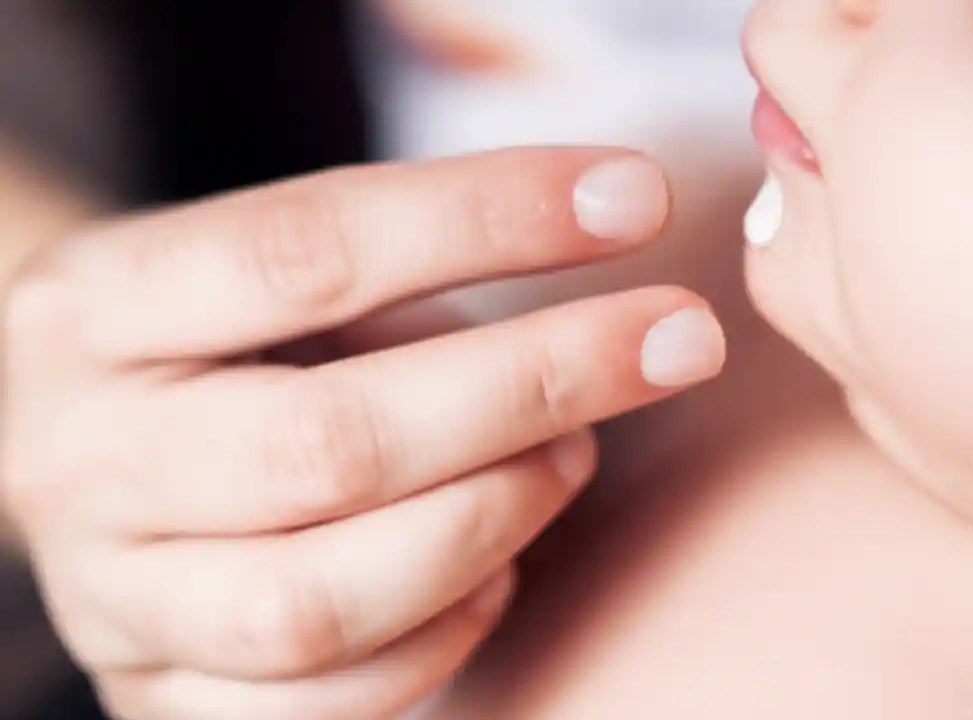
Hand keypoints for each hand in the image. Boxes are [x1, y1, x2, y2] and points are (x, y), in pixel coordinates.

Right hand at [1, 148, 725, 719]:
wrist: (92, 453)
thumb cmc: (227, 341)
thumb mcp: (274, 272)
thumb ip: (404, 276)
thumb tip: (607, 324)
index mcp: (101, 308)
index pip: (307, 251)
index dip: (488, 219)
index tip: (637, 198)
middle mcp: (84, 457)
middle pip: (332, 443)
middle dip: (536, 384)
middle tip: (677, 340)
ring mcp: (113, 598)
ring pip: (323, 598)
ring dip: (494, 518)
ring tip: (577, 452)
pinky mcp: (165, 697)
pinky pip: (327, 704)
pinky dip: (448, 633)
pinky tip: (503, 565)